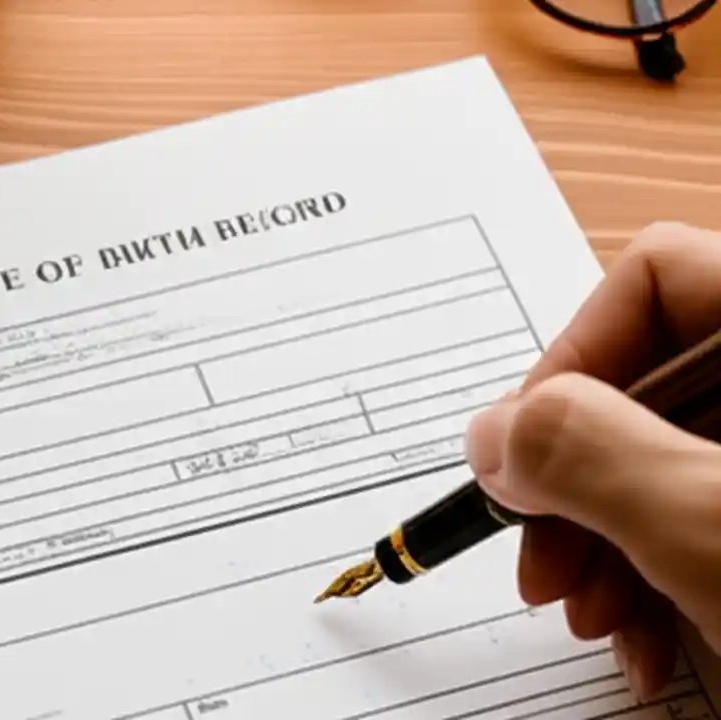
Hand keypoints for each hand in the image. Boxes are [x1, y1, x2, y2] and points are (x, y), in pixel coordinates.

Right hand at [463, 222, 720, 701]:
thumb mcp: (710, 524)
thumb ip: (586, 455)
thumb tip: (491, 434)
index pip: (655, 274)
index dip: (574, 357)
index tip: (527, 451)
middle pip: (647, 386)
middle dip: (575, 487)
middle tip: (543, 564)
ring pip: (666, 463)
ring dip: (603, 548)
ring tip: (590, 619)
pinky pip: (701, 518)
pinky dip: (658, 579)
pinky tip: (646, 641)